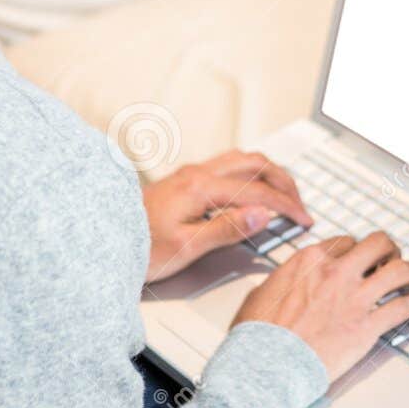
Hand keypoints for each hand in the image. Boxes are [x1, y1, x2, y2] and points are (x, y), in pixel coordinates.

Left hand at [142, 149, 313, 282]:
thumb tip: (263, 213)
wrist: (104, 239)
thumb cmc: (139, 248)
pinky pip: (229, 164)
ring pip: (242, 159)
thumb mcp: (186, 247)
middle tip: (302, 203)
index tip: (304, 220)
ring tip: (285, 192)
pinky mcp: (185, 181)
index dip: (286, 206)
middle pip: (255, 164)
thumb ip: (227, 228)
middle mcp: (197, 174)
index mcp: (201, 188)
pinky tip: (254, 187)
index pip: (258, 192)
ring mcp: (191, 174)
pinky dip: (252, 173)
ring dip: (269, 173)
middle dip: (284, 181)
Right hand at [232, 232, 408, 380]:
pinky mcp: (367, 326)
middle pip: (378, 244)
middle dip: (389, 250)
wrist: (267, 365)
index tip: (361, 258)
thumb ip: (278, 284)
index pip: (346, 241)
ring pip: (399, 270)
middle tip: (392, 258)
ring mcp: (354, 298)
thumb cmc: (258, 336)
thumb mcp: (260, 295)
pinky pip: (403, 307)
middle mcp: (336, 272)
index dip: (357, 249)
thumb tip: (276, 286)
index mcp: (310, 260)